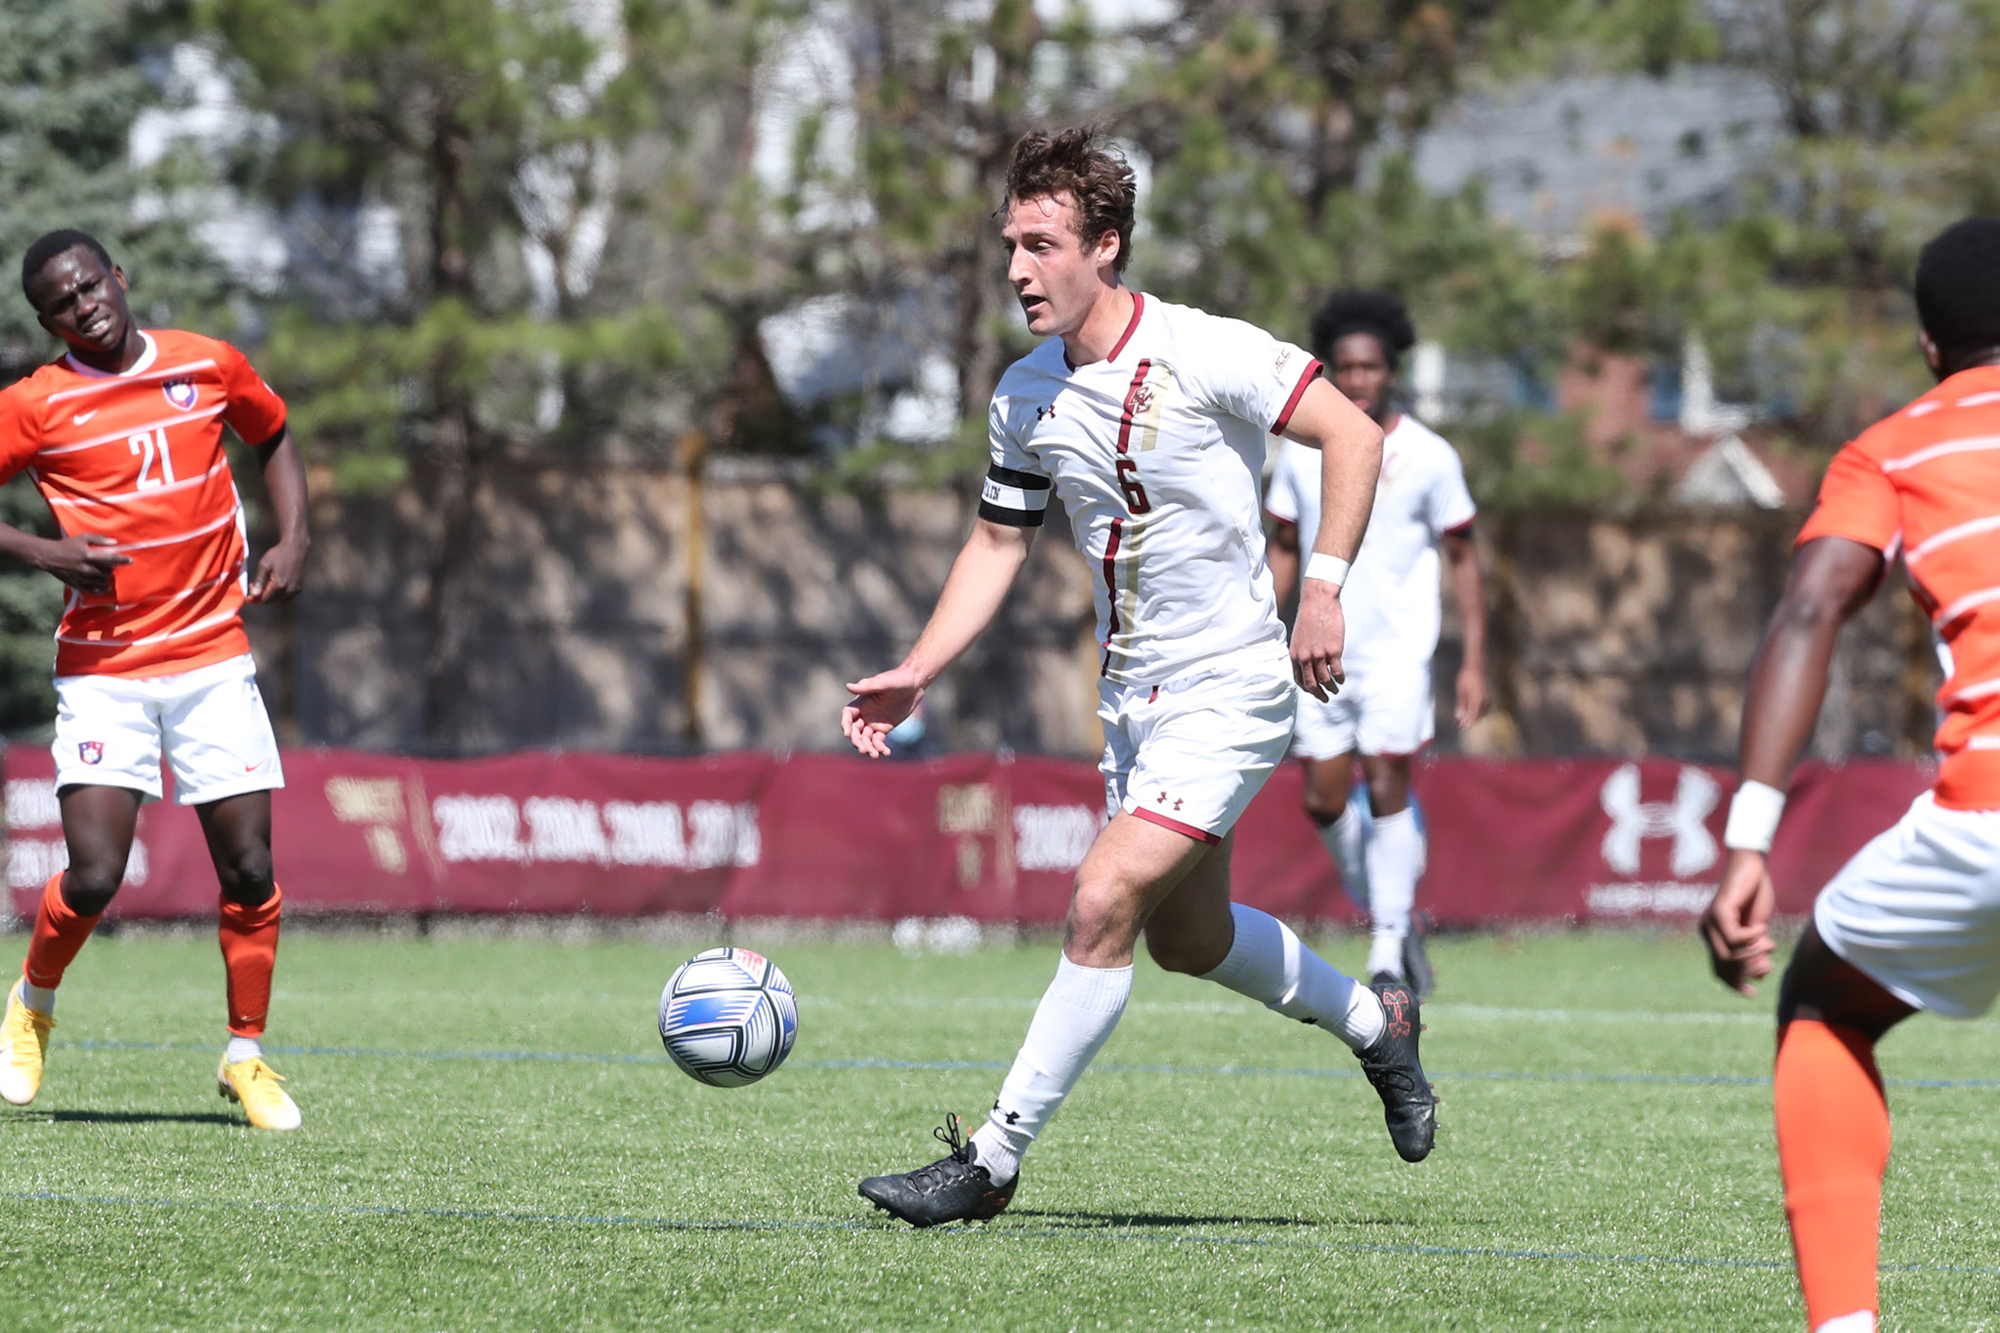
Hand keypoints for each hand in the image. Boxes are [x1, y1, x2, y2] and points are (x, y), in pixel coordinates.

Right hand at [37, 533, 129, 594]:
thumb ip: (99, 539)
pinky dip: (102, 589)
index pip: (110, 559)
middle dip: (112, 567)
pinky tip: (106, 586)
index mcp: (88, 555)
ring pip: (102, 580)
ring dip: (106, 576)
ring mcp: (82, 578)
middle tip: (110, 564)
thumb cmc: (67, 545)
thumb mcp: (83, 537)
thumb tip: (114, 542)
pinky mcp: (78, 584)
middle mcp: (86, 568)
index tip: (130, 560)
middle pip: (107, 571)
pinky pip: (94, 590)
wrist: (49, 556)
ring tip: (104, 571)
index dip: (122, 560)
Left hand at [249, 538, 308, 602]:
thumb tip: (253, 595)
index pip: (264, 599)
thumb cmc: (278, 555)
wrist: (296, 548)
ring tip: (267, 583)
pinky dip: (279, 594)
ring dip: (271, 595)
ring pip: (278, 600)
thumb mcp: (264, 565)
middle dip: (262, 595)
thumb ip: (259, 581)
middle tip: (256, 585)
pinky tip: (276, 584)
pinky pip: (286, 597)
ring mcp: (295, 590)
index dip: (255, 597)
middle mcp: (288, 590)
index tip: (249, 593)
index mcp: (279, 585)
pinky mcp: (299, 588)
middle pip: (271, 601)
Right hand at [842, 664, 925, 758]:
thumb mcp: (883, 683)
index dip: (845, 725)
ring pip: (866, 739)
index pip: (847, 715)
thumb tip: (848, 686)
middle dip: (857, 741)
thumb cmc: (897, 679)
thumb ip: (866, 687)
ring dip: (868, 747)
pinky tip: (886, 752)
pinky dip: (880, 747)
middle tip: (863, 749)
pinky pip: (879, 740)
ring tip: (875, 755)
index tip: (847, 734)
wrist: (915, 684)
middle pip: (855, 731)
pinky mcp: (885, 728)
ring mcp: (874, 722)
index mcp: (861, 702)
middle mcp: (865, 713)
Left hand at [1289, 578, 1345, 700]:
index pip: (1298, 678)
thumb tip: (1307, 664)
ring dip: (1331, 688)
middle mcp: (1305, 657)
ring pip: (1325, 680)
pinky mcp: (1333, 651)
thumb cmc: (1309, 616)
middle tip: (1324, 699)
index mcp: (1295, 654)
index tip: (1313, 691)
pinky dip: (1340, 679)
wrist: (1319, 601)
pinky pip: (1337, 672)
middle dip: (1318, 694)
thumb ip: (1301, 651)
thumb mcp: (1298, 636)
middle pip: (1311, 684)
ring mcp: (1319, 655)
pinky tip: (1341, 679)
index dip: (1306, 688)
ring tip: (1335, 690)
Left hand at [1455, 664, 1489, 730]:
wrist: (1476, 665)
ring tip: (1465, 721)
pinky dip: (1477, 711)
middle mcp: (1484, 700)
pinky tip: (1472, 712)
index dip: (1467, 722)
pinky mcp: (1487, 695)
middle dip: (1470, 721)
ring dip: (1474, 717)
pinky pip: (1483, 707)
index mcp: (1477, 699)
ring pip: (1481, 711)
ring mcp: (1487, 697)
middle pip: (1478, 715)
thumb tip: (1459, 716)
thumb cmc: (1466, 677)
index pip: (1473, 715)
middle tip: (1462, 726)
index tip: (1461, 727)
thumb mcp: (1461, 690)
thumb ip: (1461, 704)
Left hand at [1700, 848, 1777, 995]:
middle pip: (1723, 968)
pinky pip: (1734, 939)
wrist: (1752, 868)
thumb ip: (1756, 951)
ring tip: (1769, 945)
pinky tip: (1762, 928)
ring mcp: (1710, 922)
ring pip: (1728, 956)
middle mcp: (1707, 931)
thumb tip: (1759, 975)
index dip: (1734, 984)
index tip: (1752, 993)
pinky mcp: (1718, 912)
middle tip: (1767, 967)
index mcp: (1714, 937)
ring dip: (1753, 955)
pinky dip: (1752, 938)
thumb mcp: (1757, 930)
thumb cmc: (1754, 896)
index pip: (1719, 970)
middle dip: (1748, 972)